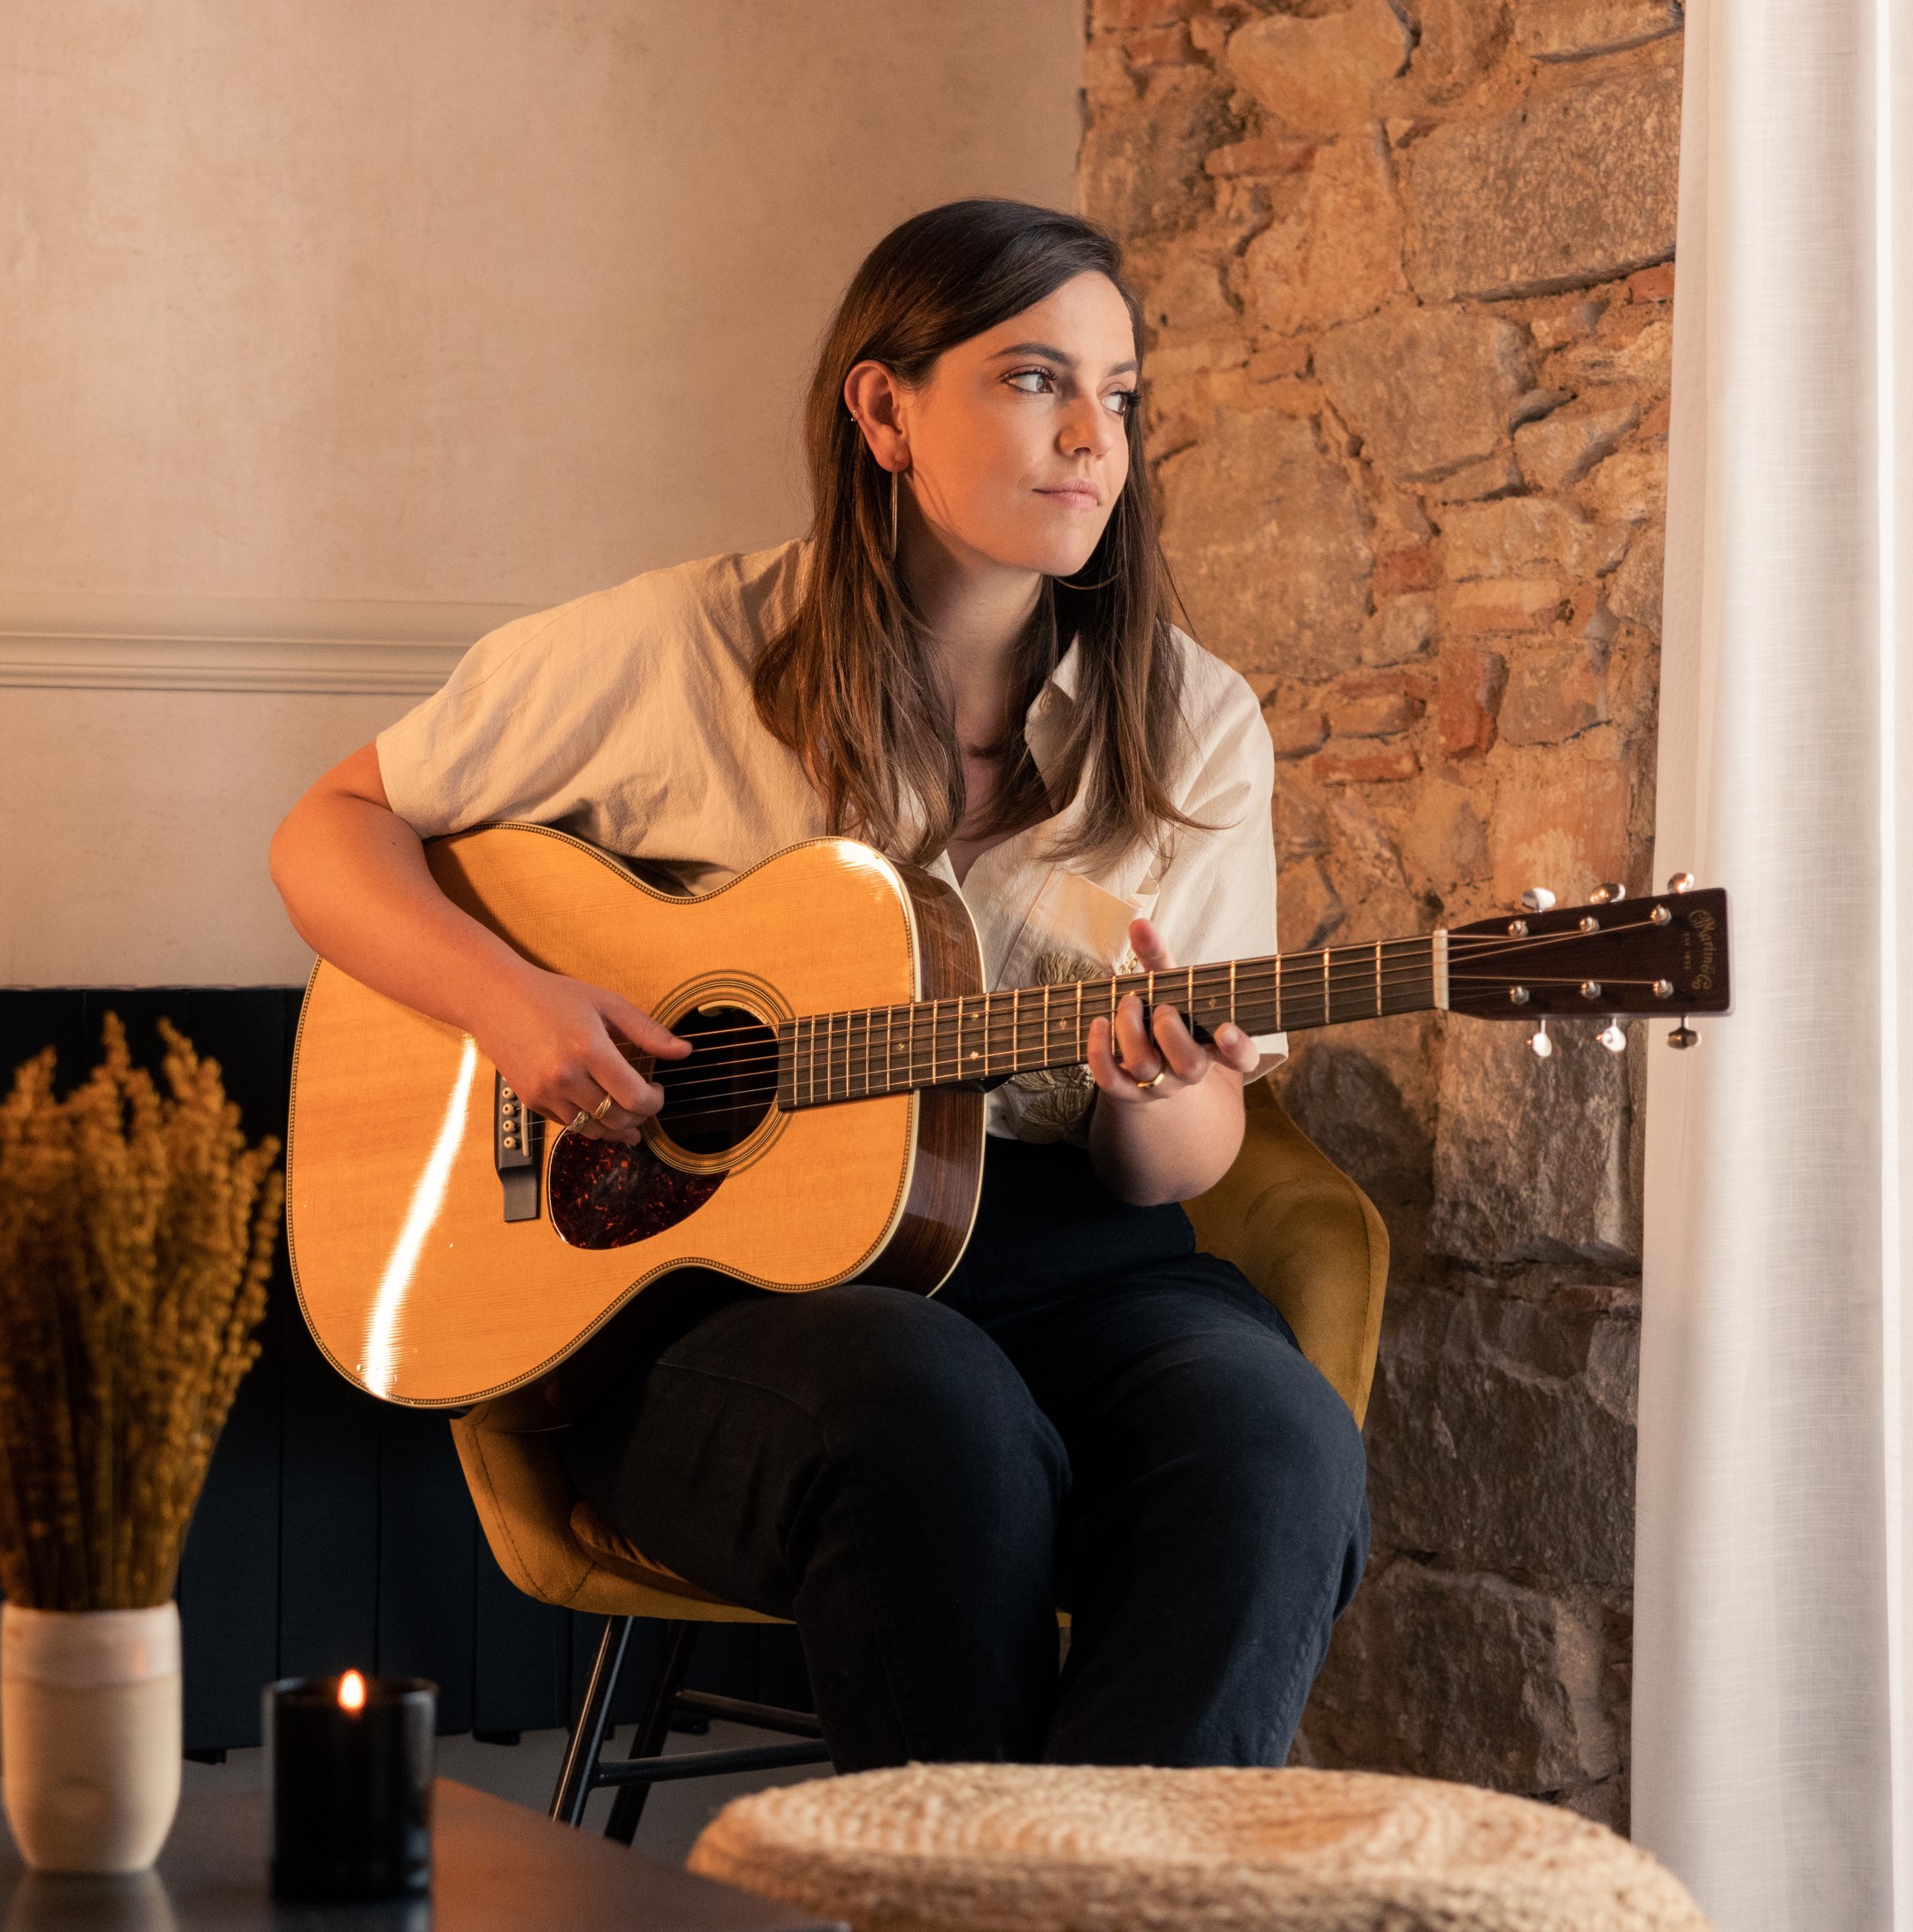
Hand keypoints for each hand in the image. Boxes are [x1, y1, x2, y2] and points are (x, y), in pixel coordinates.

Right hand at [476, 962, 688, 1143]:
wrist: (495, 999)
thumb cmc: (553, 996)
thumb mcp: (606, 1003)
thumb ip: (648, 1031)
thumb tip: (685, 1052)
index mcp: (589, 1049)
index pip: (634, 1098)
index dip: (655, 1103)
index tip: (658, 1091)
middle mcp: (565, 1076)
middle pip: (616, 1119)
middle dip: (640, 1118)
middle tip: (646, 1106)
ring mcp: (545, 1092)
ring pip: (593, 1129)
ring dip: (617, 1129)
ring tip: (631, 1124)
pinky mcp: (530, 1101)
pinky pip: (570, 1125)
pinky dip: (590, 1124)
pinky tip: (600, 1115)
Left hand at [1084, 917, 1259, 1105]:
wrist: (1141, 1060)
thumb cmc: (1164, 1013)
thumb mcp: (1169, 985)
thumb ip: (1158, 956)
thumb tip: (1140, 923)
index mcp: (1214, 1046)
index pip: (1242, 1058)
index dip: (1238, 1048)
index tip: (1226, 1029)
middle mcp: (1189, 1070)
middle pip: (1190, 1066)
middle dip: (1172, 1033)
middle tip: (1161, 1008)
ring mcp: (1158, 1084)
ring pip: (1146, 1068)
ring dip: (1131, 1031)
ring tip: (1128, 1002)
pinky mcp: (1125, 1091)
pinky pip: (1110, 1081)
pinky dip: (1100, 1050)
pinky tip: (1098, 1022)